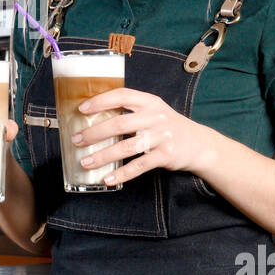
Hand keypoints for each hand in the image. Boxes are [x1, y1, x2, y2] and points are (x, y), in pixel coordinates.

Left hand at [70, 88, 209, 185]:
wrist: (199, 144)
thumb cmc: (167, 126)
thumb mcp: (154, 111)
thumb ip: (131, 110)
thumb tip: (94, 116)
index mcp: (150, 102)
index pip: (121, 95)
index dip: (100, 101)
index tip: (81, 109)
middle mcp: (155, 117)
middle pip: (119, 124)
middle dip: (94, 133)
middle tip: (76, 140)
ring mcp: (161, 137)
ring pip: (125, 147)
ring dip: (102, 156)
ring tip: (85, 162)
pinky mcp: (165, 156)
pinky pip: (139, 166)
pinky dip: (121, 174)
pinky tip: (107, 178)